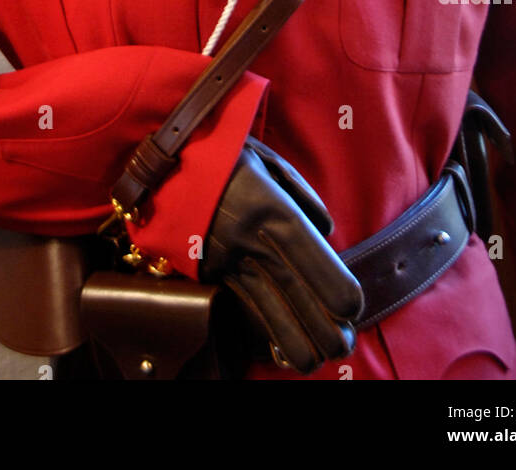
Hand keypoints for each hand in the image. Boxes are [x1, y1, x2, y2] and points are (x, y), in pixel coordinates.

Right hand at [199, 137, 362, 372]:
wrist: (162, 165)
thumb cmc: (221, 156)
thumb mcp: (268, 160)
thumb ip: (303, 195)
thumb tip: (327, 231)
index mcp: (273, 211)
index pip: (316, 264)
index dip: (339, 293)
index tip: (353, 305)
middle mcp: (253, 243)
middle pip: (298, 298)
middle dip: (325, 330)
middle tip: (342, 345)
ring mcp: (229, 262)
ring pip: (269, 314)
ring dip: (297, 342)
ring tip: (317, 358)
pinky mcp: (211, 273)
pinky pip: (243, 309)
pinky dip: (265, 333)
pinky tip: (281, 350)